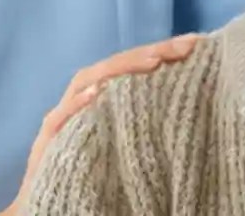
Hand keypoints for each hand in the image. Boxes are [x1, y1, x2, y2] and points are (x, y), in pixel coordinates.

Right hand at [0, 33, 200, 214]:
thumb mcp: (126, 137)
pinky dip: (77, 104)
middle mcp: (81, 99)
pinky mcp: (48, 140)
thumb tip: (189, 92)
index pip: (131, 65)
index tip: (196, 44)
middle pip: (114, 67)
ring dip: (119, 69)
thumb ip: (146, 111)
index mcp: (102, 96)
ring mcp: (62, 117)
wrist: (53, 201)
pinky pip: (61, 118)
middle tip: (184, 47)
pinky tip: (96, 92)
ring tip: (153, 62)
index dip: (162, 51)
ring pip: (87, 81)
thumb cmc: (94, 171)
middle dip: (150, 53)